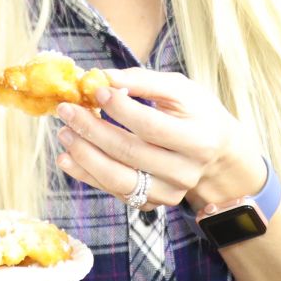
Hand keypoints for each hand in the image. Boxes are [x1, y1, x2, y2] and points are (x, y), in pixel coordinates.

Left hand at [53, 68, 263, 212]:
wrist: (216, 152)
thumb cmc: (196, 113)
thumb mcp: (180, 89)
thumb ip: (144, 81)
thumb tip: (103, 77)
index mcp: (198, 140)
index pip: (151, 126)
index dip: (120, 108)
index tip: (95, 90)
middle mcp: (186, 172)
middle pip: (130, 153)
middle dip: (92, 130)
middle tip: (66, 110)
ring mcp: (170, 193)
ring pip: (119, 180)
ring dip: (84, 157)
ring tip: (63, 134)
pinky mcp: (153, 203)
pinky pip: (115, 192)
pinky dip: (88, 175)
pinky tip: (68, 157)